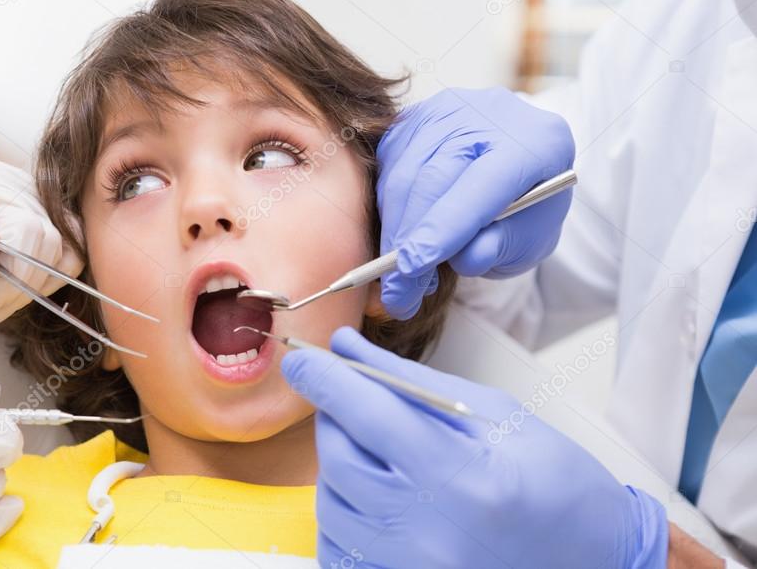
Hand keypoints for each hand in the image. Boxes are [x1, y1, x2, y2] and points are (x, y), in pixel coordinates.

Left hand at [281, 327, 668, 568]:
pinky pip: (339, 548)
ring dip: (340, 466)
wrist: (596, 561)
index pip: (366, 415)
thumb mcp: (495, 415)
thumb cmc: (556, 484)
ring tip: (380, 455)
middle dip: (335, 418)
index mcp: (462, 477)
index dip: (324, 378)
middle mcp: (430, 533)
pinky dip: (345, 513)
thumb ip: (410, 381)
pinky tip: (376, 496)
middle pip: (340, 458)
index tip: (301, 358)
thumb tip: (348, 349)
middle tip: (352, 402)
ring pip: (331, 503)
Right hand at [377, 87, 573, 318]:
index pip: (480, 187)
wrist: (519, 165)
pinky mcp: (416, 116)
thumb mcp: (529, 241)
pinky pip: (388, 165)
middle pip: (432, 177)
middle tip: (398, 291)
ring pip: (403, 173)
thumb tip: (458, 259)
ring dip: (394, 228)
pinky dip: (388, 207)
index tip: (411, 269)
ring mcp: (448, 109)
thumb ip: (499, 249)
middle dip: (407, 239)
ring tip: (403, 272)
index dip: (441, 230)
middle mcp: (489, 115)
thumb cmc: (529, 207)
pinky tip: (401, 234)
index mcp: (534, 144)